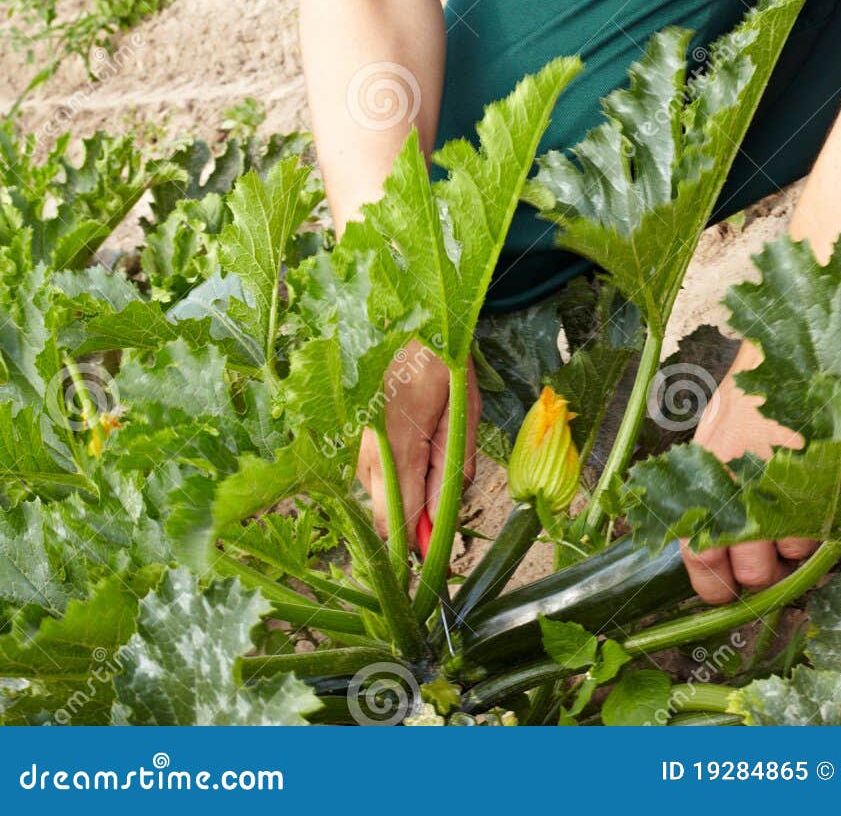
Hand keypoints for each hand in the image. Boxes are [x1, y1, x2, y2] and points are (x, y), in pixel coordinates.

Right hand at [357, 348, 480, 548]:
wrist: (405, 313)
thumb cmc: (441, 360)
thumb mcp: (461, 412)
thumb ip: (451, 468)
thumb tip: (441, 518)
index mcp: (397, 445)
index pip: (396, 519)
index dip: (413, 544)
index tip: (430, 557)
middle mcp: (365, 448)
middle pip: (381, 512)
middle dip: (411, 516)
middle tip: (439, 491)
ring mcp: (353, 440)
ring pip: (374, 491)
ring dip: (401, 489)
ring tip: (429, 447)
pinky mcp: (349, 432)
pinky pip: (369, 470)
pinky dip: (390, 470)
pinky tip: (410, 439)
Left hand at [680, 342, 816, 603]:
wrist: (779, 361)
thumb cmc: (740, 404)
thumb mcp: (708, 449)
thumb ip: (707, 501)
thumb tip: (713, 551)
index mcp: (699, 490)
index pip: (701, 566)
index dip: (717, 585)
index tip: (729, 583)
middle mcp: (733, 498)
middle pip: (754, 576)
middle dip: (765, 572)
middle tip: (771, 551)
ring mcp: (776, 494)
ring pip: (792, 558)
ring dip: (796, 547)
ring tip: (794, 513)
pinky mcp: (813, 485)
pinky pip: (820, 531)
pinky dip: (821, 525)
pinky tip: (814, 498)